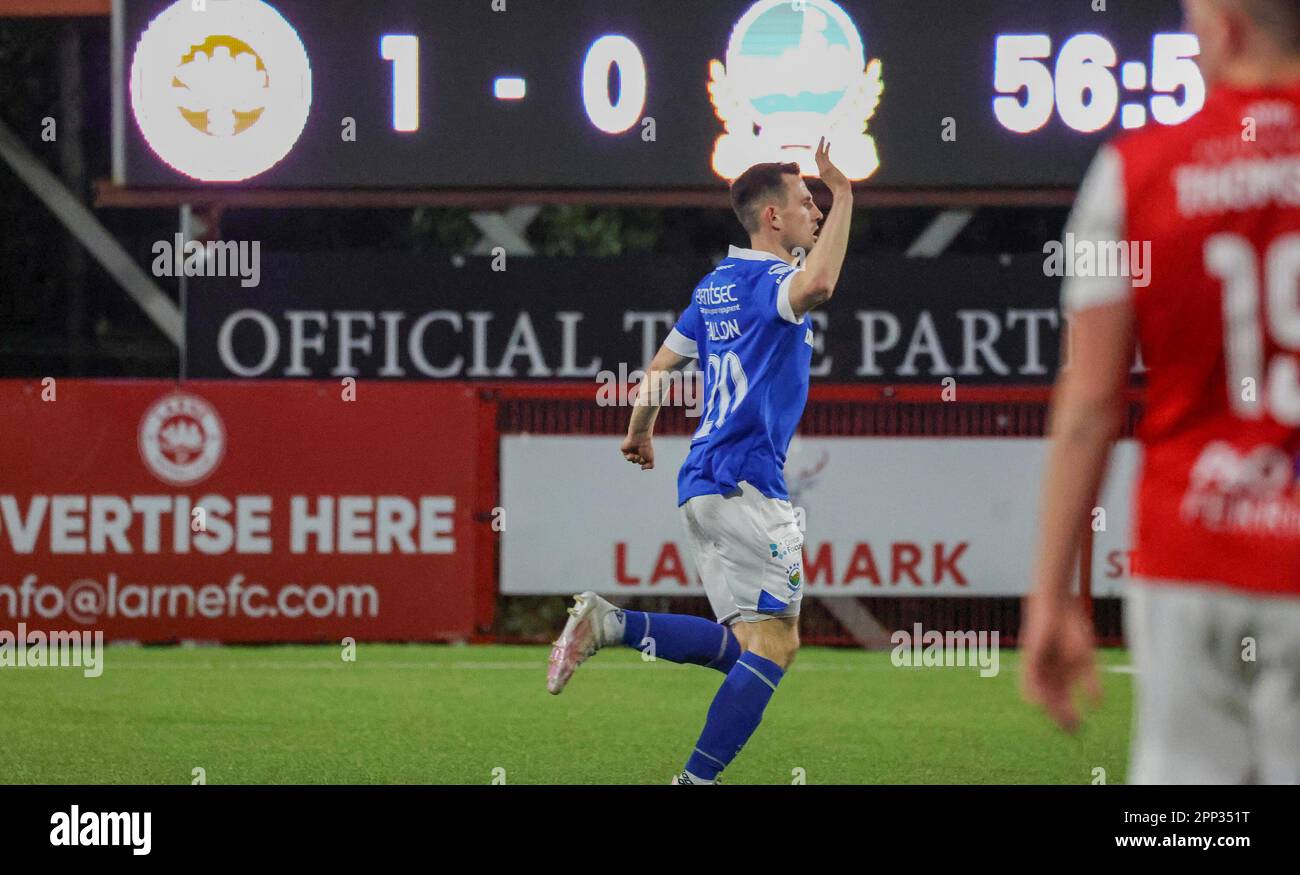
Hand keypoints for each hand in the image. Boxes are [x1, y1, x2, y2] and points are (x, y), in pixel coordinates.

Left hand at [621, 433, 653, 469]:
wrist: (640, 438)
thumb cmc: (646, 447)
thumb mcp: (651, 459)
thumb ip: (650, 466)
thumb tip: (642, 468)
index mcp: (642, 451)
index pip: (642, 462)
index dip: (645, 462)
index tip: (646, 457)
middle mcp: (636, 450)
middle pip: (637, 462)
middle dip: (640, 461)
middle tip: (642, 455)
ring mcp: (630, 450)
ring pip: (632, 461)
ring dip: (635, 460)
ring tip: (637, 455)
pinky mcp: (625, 449)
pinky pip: (627, 458)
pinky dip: (630, 458)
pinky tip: (631, 454)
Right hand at [813, 137, 851, 195]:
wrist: (842, 193)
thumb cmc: (842, 191)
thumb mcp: (838, 184)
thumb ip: (837, 181)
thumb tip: (842, 183)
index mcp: (823, 174)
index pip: (819, 161)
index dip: (820, 153)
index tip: (824, 146)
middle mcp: (821, 171)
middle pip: (817, 156)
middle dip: (819, 147)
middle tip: (822, 138)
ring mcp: (823, 170)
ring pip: (818, 154)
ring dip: (821, 145)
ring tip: (823, 136)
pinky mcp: (827, 168)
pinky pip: (824, 155)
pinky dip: (825, 148)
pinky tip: (829, 142)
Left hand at [1019, 591, 1102, 732]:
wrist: (1058, 606)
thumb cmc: (1073, 629)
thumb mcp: (1086, 659)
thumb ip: (1091, 682)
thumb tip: (1097, 705)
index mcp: (1061, 676)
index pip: (1064, 702)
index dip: (1070, 716)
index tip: (1078, 730)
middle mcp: (1048, 674)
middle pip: (1052, 701)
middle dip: (1061, 716)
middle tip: (1070, 729)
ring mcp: (1038, 666)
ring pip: (1040, 692)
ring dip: (1049, 707)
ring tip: (1058, 718)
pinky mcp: (1029, 656)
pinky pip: (1028, 677)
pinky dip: (1033, 690)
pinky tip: (1039, 701)